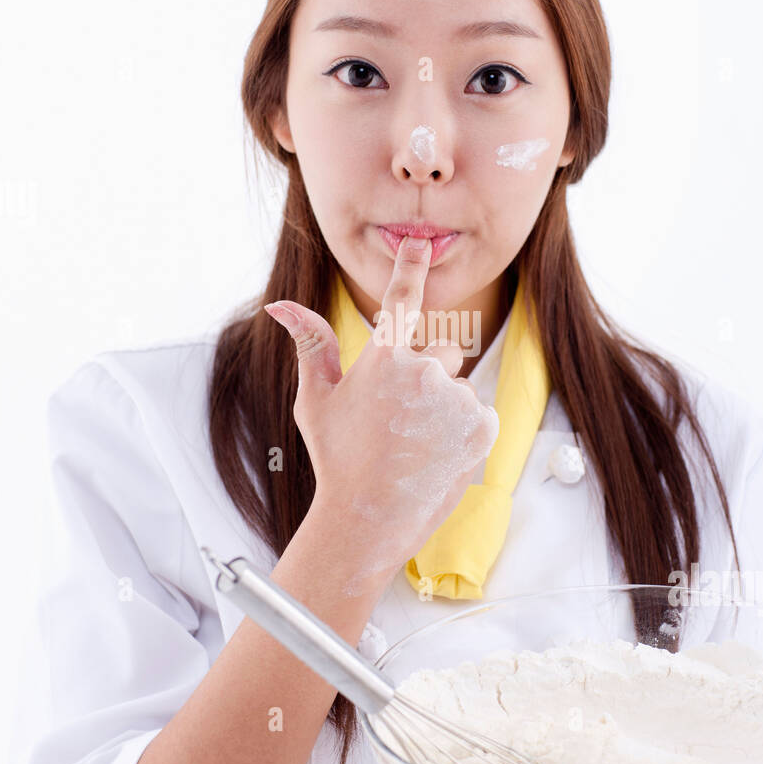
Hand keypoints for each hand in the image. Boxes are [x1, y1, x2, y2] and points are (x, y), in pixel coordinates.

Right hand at [265, 235, 498, 578]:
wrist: (369, 518)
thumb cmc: (337, 459)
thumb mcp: (315, 400)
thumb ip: (310, 344)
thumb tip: (279, 305)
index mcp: (383, 358)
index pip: (402, 299)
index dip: (411, 268)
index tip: (420, 244)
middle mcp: (423, 370)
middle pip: (442, 354)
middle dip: (429, 378)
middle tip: (400, 420)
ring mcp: (456, 399)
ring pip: (460, 389)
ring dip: (446, 409)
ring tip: (416, 445)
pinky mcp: (482, 426)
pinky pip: (480, 414)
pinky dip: (465, 433)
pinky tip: (437, 455)